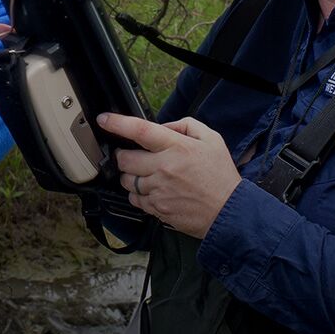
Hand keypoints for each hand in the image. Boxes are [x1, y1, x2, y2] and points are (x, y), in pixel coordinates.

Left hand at [98, 112, 240, 238]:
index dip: (117, 123)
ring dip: (131, 176)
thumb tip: (162, 126)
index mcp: (176, 147)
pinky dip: (138, 194)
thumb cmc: (221, 176)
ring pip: (127, 180)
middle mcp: (164, 168)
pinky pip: (134, 199)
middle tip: (133, 156)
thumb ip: (185, 125)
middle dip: (124, 156)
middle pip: (124, 158)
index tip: (104, 120)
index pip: (140, 130)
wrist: (230, 213)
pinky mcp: (157, 209)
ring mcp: (159, 190)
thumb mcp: (211, 139)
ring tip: (147, 176)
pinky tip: (153, 191)